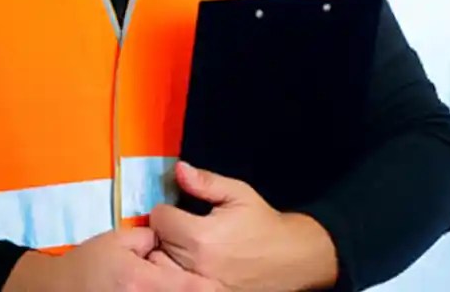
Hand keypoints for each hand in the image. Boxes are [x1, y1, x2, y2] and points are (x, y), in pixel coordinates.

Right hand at [3, 227, 220, 291]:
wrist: (61, 288)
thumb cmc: (89, 263)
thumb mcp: (116, 240)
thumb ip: (147, 237)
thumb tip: (167, 238)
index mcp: (146, 281)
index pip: (193, 287)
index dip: (212, 285)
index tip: (223, 280)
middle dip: (205, 288)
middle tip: (218, 282)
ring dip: (190, 291)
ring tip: (205, 284)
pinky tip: (175, 287)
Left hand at [149, 161, 338, 291]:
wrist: (294, 259)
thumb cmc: (264, 224)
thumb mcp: (239, 194)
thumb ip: (205, 182)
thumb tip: (178, 169)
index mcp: (200, 236)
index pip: (158, 218)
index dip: (167, 211)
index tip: (178, 212)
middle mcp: (196, 264)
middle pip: (156, 244)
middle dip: (163, 233)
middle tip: (179, 229)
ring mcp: (201, 286)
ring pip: (161, 266)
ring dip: (167, 255)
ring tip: (184, 247)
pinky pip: (176, 285)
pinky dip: (177, 273)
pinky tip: (191, 264)